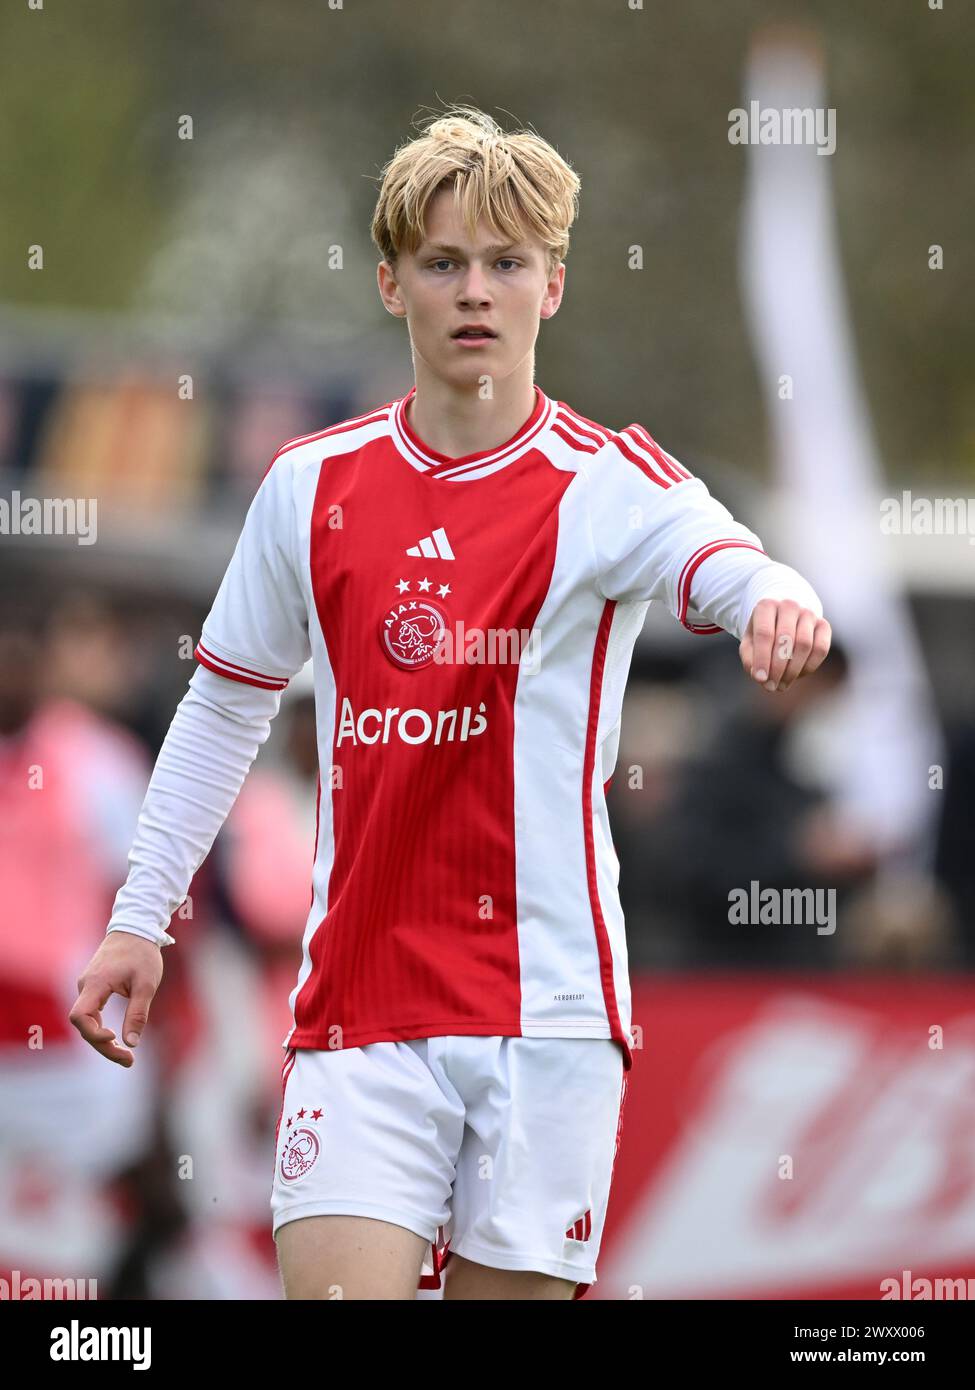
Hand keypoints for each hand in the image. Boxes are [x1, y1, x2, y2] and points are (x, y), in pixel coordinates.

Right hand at [69, 932, 164, 1065]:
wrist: (136, 927)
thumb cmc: (142, 953)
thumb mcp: (146, 984)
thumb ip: (138, 1013)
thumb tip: (131, 1043)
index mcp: (96, 983)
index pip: (80, 1017)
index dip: (93, 1034)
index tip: (115, 1038)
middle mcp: (85, 985)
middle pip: (84, 1025)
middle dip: (104, 1046)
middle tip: (129, 1061)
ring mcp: (87, 986)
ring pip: (87, 1022)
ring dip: (103, 1041)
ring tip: (126, 1056)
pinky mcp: (93, 987)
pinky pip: (91, 1013)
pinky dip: (101, 1029)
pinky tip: (116, 1039)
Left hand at [739, 598, 830, 691]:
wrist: (782, 620)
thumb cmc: (762, 635)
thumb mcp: (749, 644)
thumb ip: (750, 659)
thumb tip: (761, 677)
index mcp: (766, 606)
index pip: (765, 634)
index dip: (762, 659)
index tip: (760, 679)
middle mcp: (789, 606)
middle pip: (786, 640)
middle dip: (778, 668)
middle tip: (771, 686)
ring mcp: (808, 613)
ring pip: (804, 645)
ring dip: (793, 670)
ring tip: (782, 685)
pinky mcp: (823, 625)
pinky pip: (821, 648)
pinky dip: (810, 666)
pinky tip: (798, 675)